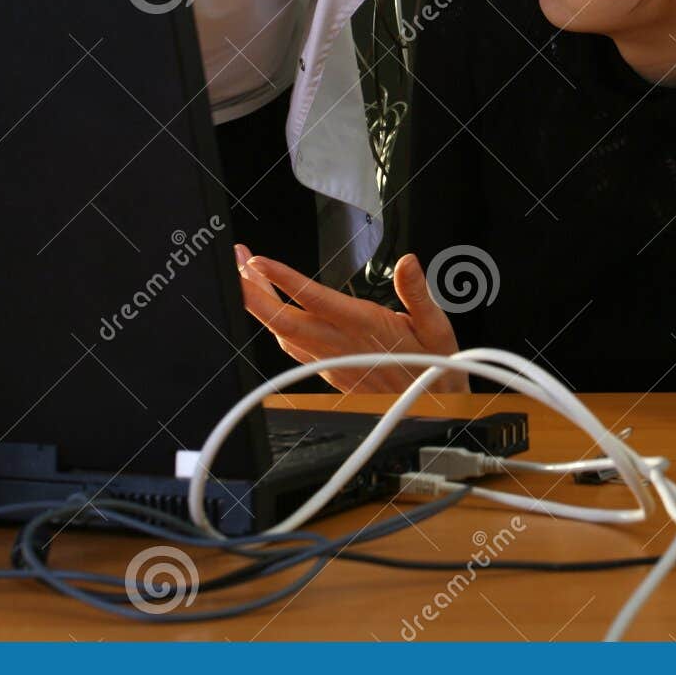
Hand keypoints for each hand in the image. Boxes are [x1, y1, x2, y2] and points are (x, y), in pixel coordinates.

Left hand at [235, 244, 467, 394]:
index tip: (260, 262)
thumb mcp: (437, 327)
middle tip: (238, 263)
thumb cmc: (435, 367)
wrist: (433, 412)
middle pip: (284, 322)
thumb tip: (407, 263)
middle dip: (254, 293)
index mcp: (365, 329)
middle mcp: (342, 346)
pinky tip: (272, 310)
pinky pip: (294, 349)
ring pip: (284, 335)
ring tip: (248, 277)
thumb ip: (418, 294)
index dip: (284, 281)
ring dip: (261, 307)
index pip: (316, 301)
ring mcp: (332, 362)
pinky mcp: (331, 372)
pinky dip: (275, 325)